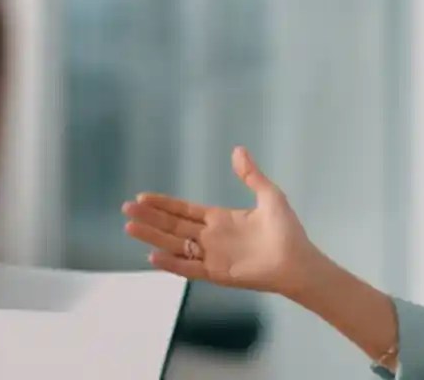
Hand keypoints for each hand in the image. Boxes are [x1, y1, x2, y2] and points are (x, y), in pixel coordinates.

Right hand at [122, 146, 317, 298]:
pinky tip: (153, 255)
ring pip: (175, 245)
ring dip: (152, 237)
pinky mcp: (216, 273)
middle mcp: (211, 237)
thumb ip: (251, 175)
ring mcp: (212, 256)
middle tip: (127, 208)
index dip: (164, 204)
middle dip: (150, 217)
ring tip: (130, 227)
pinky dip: (171, 263)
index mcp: (221, 219)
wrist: (297, 259)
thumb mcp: (269, 195)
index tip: (143, 197)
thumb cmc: (286, 229)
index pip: (185, 211)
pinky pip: (189, 268)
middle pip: (174, 226)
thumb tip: (238, 150)